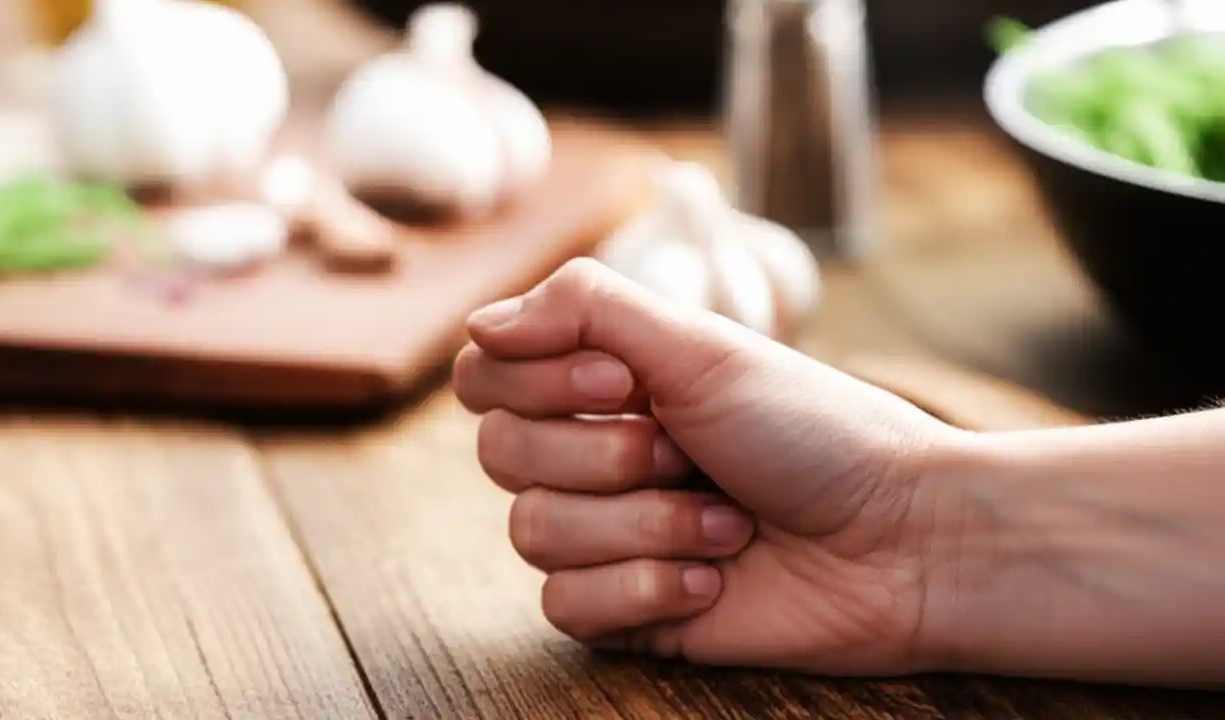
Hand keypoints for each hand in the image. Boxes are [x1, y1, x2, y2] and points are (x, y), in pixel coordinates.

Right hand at [455, 259, 967, 673]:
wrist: (899, 541)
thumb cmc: (813, 431)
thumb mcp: (702, 344)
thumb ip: (586, 309)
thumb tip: (479, 322)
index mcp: (604, 382)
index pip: (487, 374)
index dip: (535, 382)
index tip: (624, 383)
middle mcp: (593, 453)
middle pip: (500, 453)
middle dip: (604, 456)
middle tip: (688, 453)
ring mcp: (606, 532)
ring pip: (532, 531)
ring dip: (644, 525)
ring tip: (726, 523)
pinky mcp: (624, 606)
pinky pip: (564, 604)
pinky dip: (643, 588)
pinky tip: (712, 580)